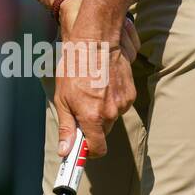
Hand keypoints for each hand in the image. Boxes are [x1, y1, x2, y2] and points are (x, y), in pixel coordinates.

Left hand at [54, 0, 137, 159]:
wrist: (97, 41)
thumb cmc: (75, 67)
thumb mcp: (63, 98)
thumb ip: (67, 127)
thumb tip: (65, 152)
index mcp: (92, 117)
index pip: (97, 150)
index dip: (89, 152)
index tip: (82, 148)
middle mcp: (111, 113)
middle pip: (103, 132)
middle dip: (93, 125)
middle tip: (82, 107)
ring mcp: (123, 103)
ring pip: (112, 117)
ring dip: (103, 110)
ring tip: (92, 90)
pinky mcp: (131, 93)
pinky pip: (120, 105)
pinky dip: (112, 99)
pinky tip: (103, 84)